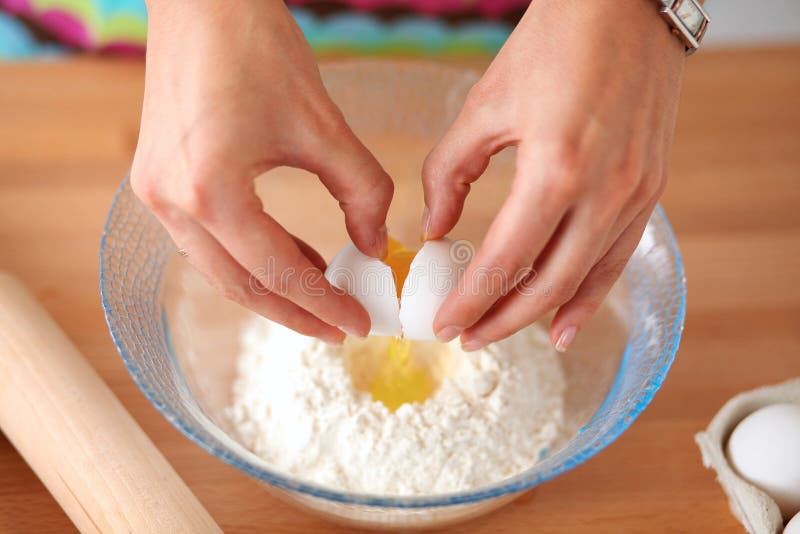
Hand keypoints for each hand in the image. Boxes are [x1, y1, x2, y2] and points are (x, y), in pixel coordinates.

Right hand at [131, 1, 392, 343]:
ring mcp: (155, 193)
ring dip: (271, 287)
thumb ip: (361, 192)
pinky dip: (249, 256)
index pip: (276, 272)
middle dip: (294, 312)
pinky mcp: (158, 179)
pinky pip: (206, 240)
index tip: (358, 324)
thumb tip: (377, 245)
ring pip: (220, 268)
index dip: (323, 303)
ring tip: (321, 294)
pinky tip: (288, 255)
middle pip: (240, 286)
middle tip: (339, 327)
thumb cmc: (258, 48)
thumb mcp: (324, 126)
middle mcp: (170, 202)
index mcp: (209, 191)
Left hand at [422, 0, 684, 350]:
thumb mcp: (485, 104)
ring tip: (505, 335)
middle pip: (546, 285)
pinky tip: (567, 322)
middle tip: (466, 338)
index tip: (443, 322)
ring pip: (584, 279)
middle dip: (500, 320)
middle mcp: (603, 192)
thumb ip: (450, 172)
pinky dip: (590, 294)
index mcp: (555, 169)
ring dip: (542, 316)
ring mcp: (634, 194)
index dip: (470, 300)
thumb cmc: (554, 43)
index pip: (504, 261)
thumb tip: (434, 227)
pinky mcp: (650, 189)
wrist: (627, 7)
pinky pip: (616, 258)